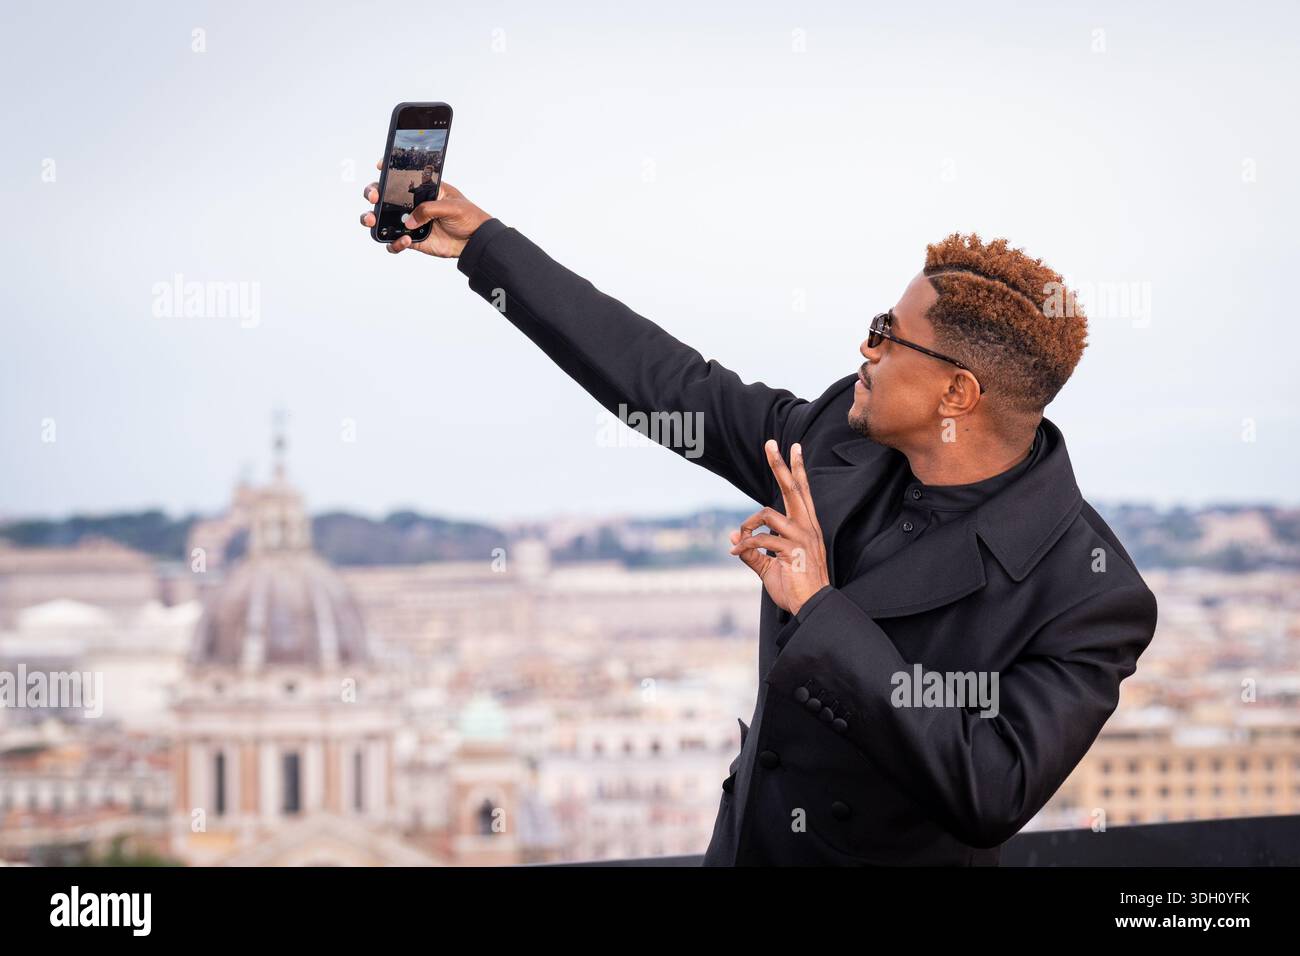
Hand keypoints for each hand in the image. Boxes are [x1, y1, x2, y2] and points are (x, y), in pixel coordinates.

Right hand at [358, 160, 492, 256]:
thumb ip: (429, 209)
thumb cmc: (468, 216)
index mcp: (423, 189)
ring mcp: (410, 222)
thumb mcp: (451, 206)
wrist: (475, 241)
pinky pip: (394, 242)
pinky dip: (395, 243)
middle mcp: (412, 204)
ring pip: (382, 220)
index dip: (387, 170)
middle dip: (372, 193)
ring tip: (372, 220)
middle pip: (383, 197)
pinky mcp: (412, 240)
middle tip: (373, 197)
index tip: (380, 167)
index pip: (401, 176)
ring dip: (372, 219)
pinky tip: (405, 240)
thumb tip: (408, 222)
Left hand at [729, 440, 830, 614]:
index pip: (802, 492)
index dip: (797, 470)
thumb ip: (753, 551)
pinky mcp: (794, 551)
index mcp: (806, 527)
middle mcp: (808, 528)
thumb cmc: (795, 588)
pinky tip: (735, 552)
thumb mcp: (769, 567)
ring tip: (740, 539)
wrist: (811, 609)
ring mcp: (802, 538)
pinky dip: (745, 545)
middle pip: (793, 489)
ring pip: (768, 514)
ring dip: (748, 524)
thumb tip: (734, 536)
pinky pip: (761, 540)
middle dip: (780, 466)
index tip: (793, 447)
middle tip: (770, 443)